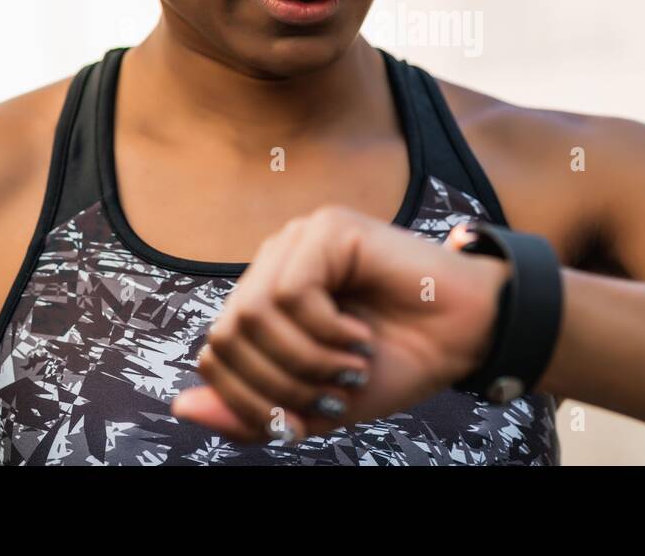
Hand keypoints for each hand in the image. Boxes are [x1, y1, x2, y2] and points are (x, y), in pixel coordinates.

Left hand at [169, 205, 509, 443]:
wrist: (464, 339)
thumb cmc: (396, 363)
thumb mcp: (313, 403)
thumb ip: (250, 410)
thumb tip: (180, 406)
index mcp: (266, 300)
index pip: (215, 352)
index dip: (250, 399)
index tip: (306, 417)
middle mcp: (274, 264)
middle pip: (226, 334)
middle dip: (278, 382)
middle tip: (333, 391)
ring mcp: (299, 239)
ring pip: (255, 314)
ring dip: (306, 358)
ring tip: (350, 364)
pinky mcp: (328, 227)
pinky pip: (292, 291)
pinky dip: (325, 330)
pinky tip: (359, 334)